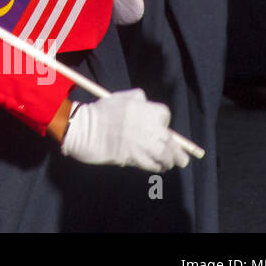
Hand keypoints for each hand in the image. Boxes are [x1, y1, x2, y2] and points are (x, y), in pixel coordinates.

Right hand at [59, 90, 189, 171]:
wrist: (83, 129)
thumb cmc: (99, 113)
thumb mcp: (118, 97)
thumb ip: (136, 97)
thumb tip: (147, 102)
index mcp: (143, 109)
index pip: (164, 116)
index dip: (163, 124)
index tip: (160, 129)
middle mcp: (147, 127)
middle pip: (171, 140)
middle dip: (178, 151)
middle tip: (182, 159)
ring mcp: (141, 143)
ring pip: (165, 155)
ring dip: (169, 161)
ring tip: (170, 164)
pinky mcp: (134, 158)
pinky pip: (152, 164)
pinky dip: (157, 167)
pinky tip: (157, 167)